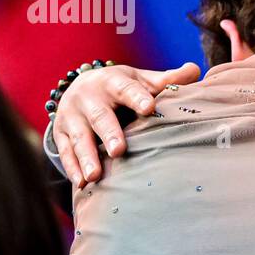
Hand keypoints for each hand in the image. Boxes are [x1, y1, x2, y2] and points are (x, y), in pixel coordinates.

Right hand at [52, 62, 200, 187]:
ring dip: (86, 157)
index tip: (149, 107)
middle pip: (100, 116)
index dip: (137, 97)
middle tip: (119, 150)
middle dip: (109, 133)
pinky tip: (81, 183)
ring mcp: (72, 116)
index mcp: (112, 82)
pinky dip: (72, 168)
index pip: (126, 88)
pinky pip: (65, 152)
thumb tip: (194, 70)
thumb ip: (166, 80)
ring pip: (79, 138)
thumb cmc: (120, 88)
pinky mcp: (61, 133)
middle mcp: (89, 97)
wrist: (80, 87)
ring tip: (94, 176)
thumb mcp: (140, 80)